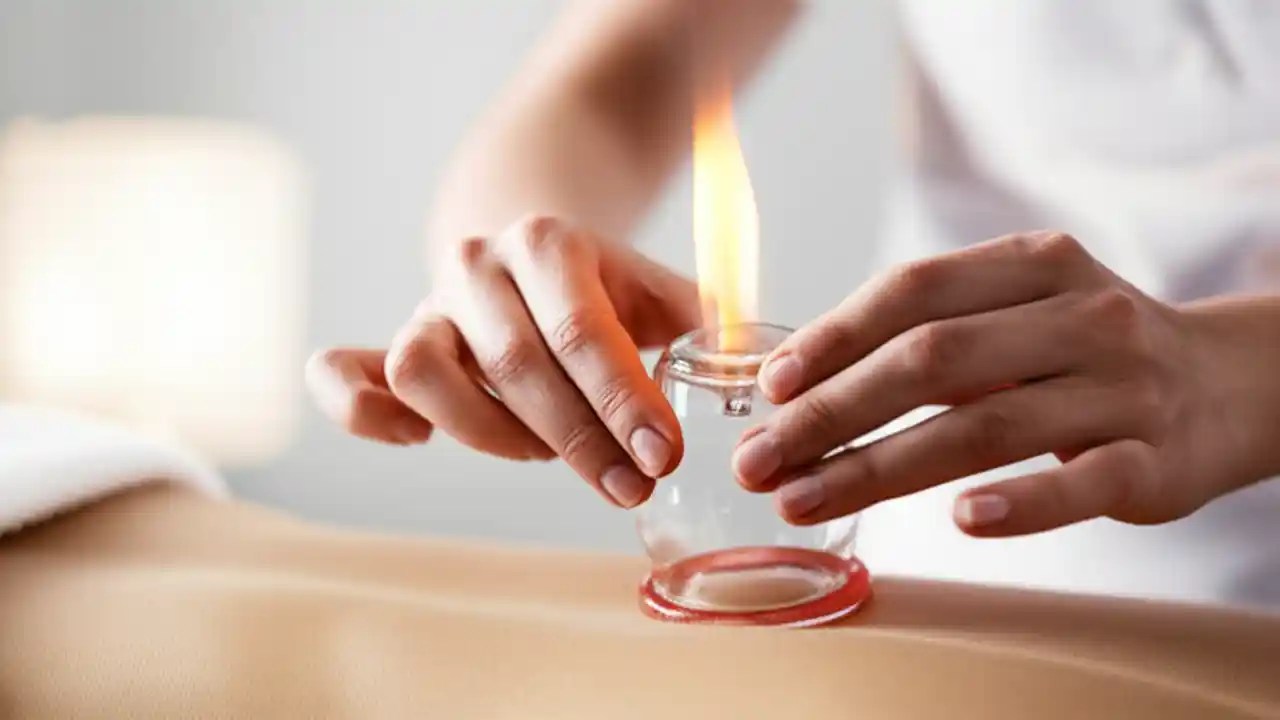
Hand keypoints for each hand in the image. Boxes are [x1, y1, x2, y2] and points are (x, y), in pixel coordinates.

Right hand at [307, 215, 699, 507]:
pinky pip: (348, 376)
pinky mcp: (389, 346)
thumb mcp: (657, 290)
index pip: (581, 330)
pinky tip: (417, 440)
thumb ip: (704, 327)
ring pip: (426, 373)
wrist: (528, 251)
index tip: (662, 455)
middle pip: (515, 364)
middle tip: (630, 485)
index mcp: (546, 242)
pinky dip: (364, 412)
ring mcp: (426, 306)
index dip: (621, 400)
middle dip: (579, 437)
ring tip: (548, 454)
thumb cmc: (600, 288)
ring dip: (492, 434)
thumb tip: (750, 373)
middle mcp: (475, 265)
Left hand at [732, 231, 1247, 535]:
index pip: (913, 291)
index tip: (771, 387)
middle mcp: (1080, 316)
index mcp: (1033, 266)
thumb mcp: (1019, 312)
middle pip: (933, 360)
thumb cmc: (1087, 351)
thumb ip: (928, 335)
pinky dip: (1020, 503)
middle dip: (831, 412)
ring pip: (986, 425)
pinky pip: (1082, 483)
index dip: (833, 338)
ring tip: (806, 498)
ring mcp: (1121, 387)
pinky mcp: (1155, 459)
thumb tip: (798, 382)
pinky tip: (959, 519)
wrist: (1229, 382)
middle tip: (760, 459)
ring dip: (881, 467)